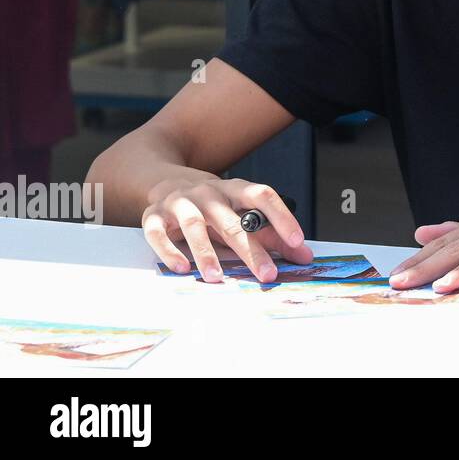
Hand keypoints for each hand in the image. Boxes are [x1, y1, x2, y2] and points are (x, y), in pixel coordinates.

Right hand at [141, 176, 312, 282]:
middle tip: (267, 275)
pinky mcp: (153, 215)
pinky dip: (169, 251)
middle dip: (251, 250)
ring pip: (194, 225)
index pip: (262, 195)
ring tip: (216, 277)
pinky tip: (181, 269)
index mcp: (234, 189)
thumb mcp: (241, 214)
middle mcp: (208, 193)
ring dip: (205, 252)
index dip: (281, 217)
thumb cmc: (214, 206)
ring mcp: (180, 203)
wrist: (166, 181)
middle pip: (231, 221)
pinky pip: (158, 233)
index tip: (297, 241)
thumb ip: (271, 234)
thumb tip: (304, 256)